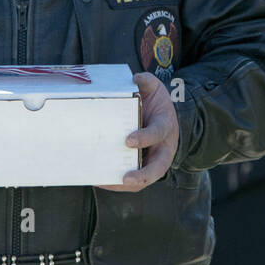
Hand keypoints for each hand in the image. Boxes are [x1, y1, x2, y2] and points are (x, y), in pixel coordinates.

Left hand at [99, 72, 179, 192]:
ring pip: (145, 179)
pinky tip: (99, 180)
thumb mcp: (154, 88)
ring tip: (105, 182)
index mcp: (165, 125)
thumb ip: (145, 82)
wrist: (163, 115)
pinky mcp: (143, 166)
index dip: (145, 137)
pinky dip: (117, 183)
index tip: (129, 140)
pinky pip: (133, 180)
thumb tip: (134, 80)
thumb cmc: (155, 103)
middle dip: (143, 175)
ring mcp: (154, 159)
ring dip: (125, 184)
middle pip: (158, 168)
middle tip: (126, 178)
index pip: (158, 133)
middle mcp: (163, 147)